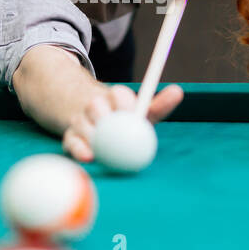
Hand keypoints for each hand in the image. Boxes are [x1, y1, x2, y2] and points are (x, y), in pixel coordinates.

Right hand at [62, 83, 183, 161]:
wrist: (92, 118)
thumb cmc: (125, 118)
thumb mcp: (142, 111)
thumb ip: (159, 105)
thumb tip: (178, 91)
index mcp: (115, 96)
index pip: (120, 95)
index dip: (127, 104)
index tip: (134, 115)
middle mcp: (95, 104)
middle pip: (96, 106)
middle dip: (104, 118)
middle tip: (115, 134)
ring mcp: (80, 119)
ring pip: (83, 124)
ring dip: (92, 137)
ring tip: (101, 151)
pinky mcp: (70, 135)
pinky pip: (71, 141)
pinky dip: (79, 150)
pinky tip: (88, 158)